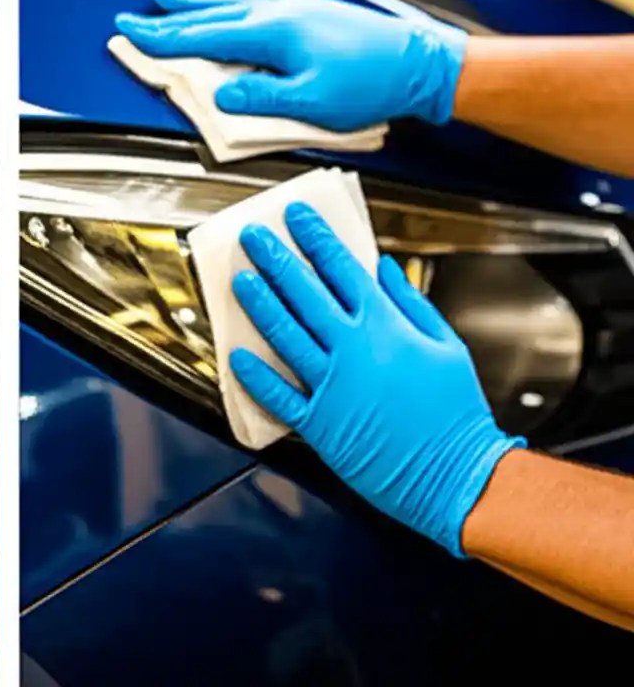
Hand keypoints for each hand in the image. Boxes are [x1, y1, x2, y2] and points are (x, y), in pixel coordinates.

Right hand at [115, 0, 467, 130]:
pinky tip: (222, 7)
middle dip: (167, 18)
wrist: (419, 62)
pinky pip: (249, 4)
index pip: (202, 37)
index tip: (131, 35)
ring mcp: (292, 9)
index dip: (162, 39)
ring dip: (193, 4)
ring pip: (228, 3)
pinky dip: (223, 5)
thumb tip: (222, 96)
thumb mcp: (310, 102)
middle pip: (208, 13)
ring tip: (167, 1)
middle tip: (134, 19)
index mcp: (272, 34)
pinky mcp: (305, 13)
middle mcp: (278, 14)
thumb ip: (259, 100)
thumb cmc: (371, 82)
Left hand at [229, 202, 521, 556]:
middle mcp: (354, 350)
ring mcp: (332, 386)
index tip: (294, 215)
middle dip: (276, 259)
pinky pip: (279, 394)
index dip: (315, 237)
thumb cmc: (455, 413)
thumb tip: (382, 268)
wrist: (455, 473)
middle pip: (304, 293)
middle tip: (252, 236)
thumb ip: (411, 304)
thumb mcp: (447, 346)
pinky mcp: (320, 423)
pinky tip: (235, 356)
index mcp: (386, 326)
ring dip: (259, 304)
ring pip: (285, 335)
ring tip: (240, 280)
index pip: (341, 268)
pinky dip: (256, 375)